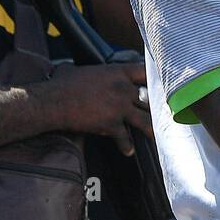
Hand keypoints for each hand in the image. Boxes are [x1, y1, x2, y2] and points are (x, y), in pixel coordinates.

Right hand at [38, 62, 153, 155]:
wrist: (52, 101)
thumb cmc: (62, 83)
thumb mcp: (79, 69)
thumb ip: (90, 71)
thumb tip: (75, 69)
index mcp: (117, 72)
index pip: (145, 71)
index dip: (156, 77)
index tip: (163, 84)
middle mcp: (123, 89)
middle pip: (150, 98)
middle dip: (157, 106)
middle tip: (167, 112)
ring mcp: (119, 107)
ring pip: (145, 119)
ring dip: (151, 128)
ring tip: (159, 135)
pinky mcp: (111, 124)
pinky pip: (124, 137)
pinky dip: (127, 146)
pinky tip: (129, 150)